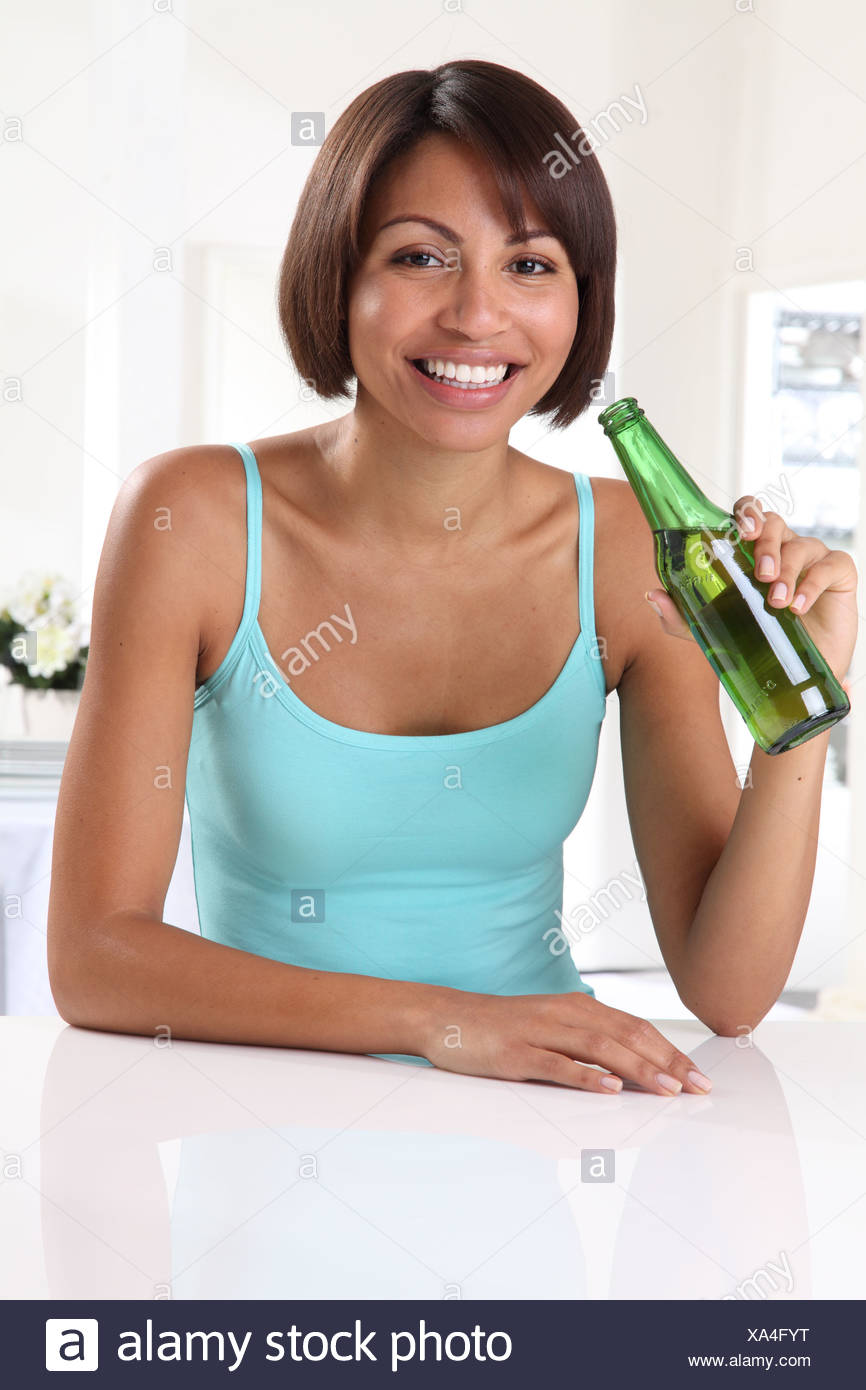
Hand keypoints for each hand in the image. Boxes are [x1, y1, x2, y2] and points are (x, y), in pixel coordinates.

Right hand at [421, 988, 713, 1095]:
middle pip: (626, 1035)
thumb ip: (586, 1044)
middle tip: (697, 1087)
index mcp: (576, 1007)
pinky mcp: (515, 1053)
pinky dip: (586, 1077)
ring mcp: (539, 1032)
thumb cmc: (501, 1028)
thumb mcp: (549, 1028)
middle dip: (667, 1062)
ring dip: (638, 1069)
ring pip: (599, 1048)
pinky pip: (556, 1064)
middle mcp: (564, 1014)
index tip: (699, 1076)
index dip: (670, 1051)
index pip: (635, 1027)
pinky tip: (609, 1089)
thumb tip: (629, 1072)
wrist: (444, 1016)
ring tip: (668, 1089)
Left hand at [645, 495, 858, 691]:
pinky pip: (831, 564)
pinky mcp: (839, 573)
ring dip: (787, 570)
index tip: (743, 529)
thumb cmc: (754, 644)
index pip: (749, 516)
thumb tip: (651, 595)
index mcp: (752, 552)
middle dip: (767, 543)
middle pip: (775, 522)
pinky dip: (813, 583)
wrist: (793, 679)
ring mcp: (812, 558)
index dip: (747, 512)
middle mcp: (782, 547)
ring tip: (777, 602)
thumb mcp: (712, 632)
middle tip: (761, 574)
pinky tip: (799, 607)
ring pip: (800, 544)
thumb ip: (682, 616)